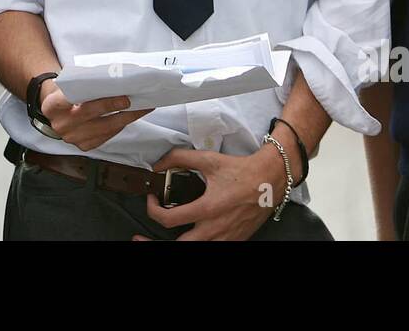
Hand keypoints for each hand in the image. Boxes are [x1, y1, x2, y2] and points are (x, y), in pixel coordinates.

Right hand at [39, 80, 152, 151]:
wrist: (57, 111)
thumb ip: (83, 83)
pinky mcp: (84, 146)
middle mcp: (61, 124)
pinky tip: (130, 117)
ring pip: (103, 128)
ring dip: (124, 118)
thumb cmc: (67, 92)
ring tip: (141, 108)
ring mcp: (72, 138)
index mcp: (52, 105)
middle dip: (113, 107)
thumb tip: (113, 77)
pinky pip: (106, 137)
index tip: (119, 95)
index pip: (75, 100)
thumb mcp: (68, 84)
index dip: (97, 99)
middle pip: (90, 115)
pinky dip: (119, 126)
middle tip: (132, 100)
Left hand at [133, 146, 286, 240]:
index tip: (152, 199)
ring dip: (176, 244)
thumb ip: (180, 158)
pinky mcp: (234, 240)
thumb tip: (159, 164)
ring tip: (160, 240)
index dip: (152, 209)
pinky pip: (211, 248)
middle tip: (139, 237)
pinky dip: (197, 243)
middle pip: (178, 246)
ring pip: (193, 250)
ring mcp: (224, 238)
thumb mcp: (209, 160)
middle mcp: (214, 229)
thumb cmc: (241, 170)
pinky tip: (189, 237)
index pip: (167, 219)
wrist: (270, 179)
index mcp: (206, 209)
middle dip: (153, 242)